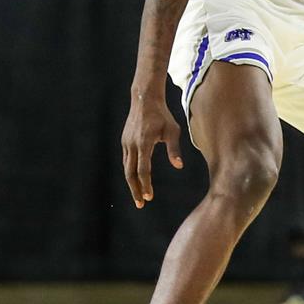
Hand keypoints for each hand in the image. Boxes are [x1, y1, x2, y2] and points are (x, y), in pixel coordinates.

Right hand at [121, 91, 183, 206]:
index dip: (145, 184)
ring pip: (126, 168)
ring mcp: (126, 143)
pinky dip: (130, 172)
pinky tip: (136, 179)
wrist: (144, 99)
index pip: (143, 169)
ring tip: (138, 196)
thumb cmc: (162, 115)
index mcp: (144, 143)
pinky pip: (126, 160)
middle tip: (140, 204)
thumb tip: (179, 166)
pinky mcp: (125, 141)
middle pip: (130, 173)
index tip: (149, 197)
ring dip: (132, 183)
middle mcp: (132, 144)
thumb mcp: (172, 130)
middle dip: (135, 190)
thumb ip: (174, 149)